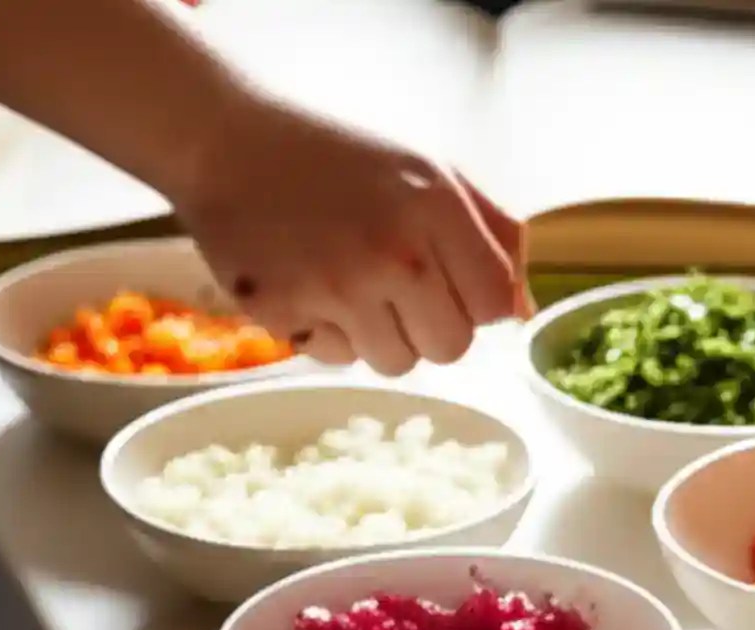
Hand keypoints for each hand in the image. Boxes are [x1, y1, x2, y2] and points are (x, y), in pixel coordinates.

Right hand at [173, 96, 527, 376]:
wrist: (229, 142)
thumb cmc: (341, 155)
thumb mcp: (432, 170)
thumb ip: (493, 232)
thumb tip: (525, 308)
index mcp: (437, 209)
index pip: (495, 306)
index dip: (477, 303)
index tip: (451, 283)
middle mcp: (393, 255)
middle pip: (451, 348)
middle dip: (434, 327)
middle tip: (400, 290)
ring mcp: (337, 289)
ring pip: (397, 363)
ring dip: (383, 336)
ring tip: (352, 284)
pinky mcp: (285, 314)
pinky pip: (337, 358)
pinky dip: (330, 336)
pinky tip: (312, 286)